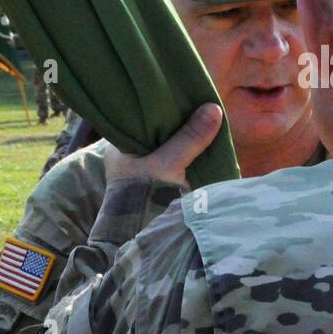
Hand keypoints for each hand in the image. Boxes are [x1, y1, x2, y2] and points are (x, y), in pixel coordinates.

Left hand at [103, 102, 223, 188]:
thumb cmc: (144, 196)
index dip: (158, 107)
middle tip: (195, 109)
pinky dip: (185, 157)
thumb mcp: (168, 163)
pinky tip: (201, 149)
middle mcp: (126, 158)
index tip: (179, 97)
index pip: (137, 117)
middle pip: (154, 132)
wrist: (139, 236)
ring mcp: (140, 173)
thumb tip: (213, 108)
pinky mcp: (154, 185)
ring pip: (165, 148)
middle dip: (175, 124)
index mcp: (119, 147)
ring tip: (202, 124)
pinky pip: (172, 163)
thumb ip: (190, 138)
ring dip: (182, 142)